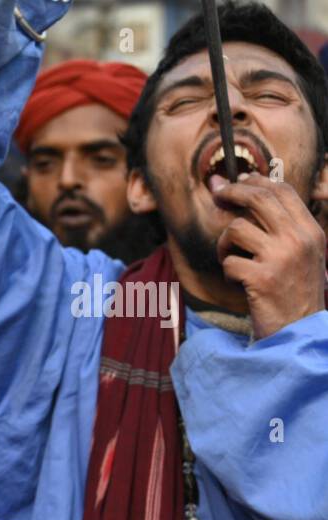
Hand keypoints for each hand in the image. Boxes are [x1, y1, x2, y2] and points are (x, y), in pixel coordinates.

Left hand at [214, 172, 325, 338]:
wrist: (299, 331)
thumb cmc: (293, 291)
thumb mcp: (299, 254)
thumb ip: (279, 227)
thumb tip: (244, 191)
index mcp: (310, 231)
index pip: (282, 191)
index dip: (255, 180)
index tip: (237, 181)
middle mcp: (299, 240)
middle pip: (259, 199)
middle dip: (232, 193)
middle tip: (218, 196)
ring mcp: (281, 258)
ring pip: (237, 228)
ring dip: (225, 244)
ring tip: (231, 259)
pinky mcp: (262, 278)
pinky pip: (229, 261)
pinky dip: (227, 271)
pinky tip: (237, 281)